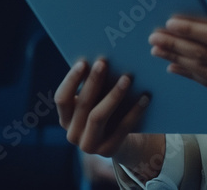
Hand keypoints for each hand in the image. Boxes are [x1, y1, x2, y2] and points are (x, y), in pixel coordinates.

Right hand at [56, 58, 165, 180]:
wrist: (118, 141)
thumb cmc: (103, 109)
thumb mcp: (94, 100)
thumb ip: (92, 85)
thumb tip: (103, 56)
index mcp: (65, 118)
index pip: (62, 99)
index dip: (71, 80)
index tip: (83, 62)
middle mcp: (72, 134)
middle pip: (82, 105)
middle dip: (93, 81)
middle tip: (104, 62)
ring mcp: (89, 145)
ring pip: (98, 117)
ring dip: (113, 95)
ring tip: (126, 78)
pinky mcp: (108, 151)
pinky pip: (122, 128)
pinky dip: (134, 111)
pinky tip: (145, 97)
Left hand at [148, 15, 206, 135]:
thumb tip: (202, 31)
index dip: (189, 29)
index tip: (170, 22)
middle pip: (202, 54)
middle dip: (174, 44)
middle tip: (154, 36)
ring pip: (201, 70)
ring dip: (176, 58)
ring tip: (157, 49)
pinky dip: (188, 74)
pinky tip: (173, 66)